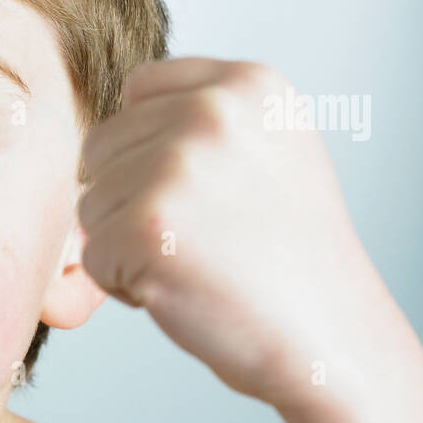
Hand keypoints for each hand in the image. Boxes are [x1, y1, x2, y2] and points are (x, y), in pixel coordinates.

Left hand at [78, 57, 386, 410]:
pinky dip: (124, 285)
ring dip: (127, 244)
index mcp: (246, 83)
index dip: (147, 148)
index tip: (197, 191)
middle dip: (132, 199)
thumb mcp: (273, 149)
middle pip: (102, 147)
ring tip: (199, 263)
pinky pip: (91, 254)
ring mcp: (176, 167)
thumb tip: (125, 104)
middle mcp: (211, 110)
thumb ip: (207, 115)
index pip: (139, 89)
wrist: (331, 338)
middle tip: (203, 237)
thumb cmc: (292, 258)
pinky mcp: (145, 226)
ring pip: (92, 203)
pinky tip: (184, 291)